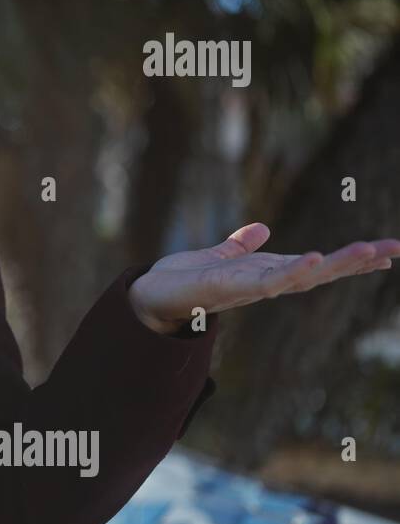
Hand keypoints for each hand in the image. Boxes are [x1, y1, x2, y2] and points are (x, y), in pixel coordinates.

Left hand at [127, 223, 399, 334]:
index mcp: (267, 273)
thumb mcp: (219, 257)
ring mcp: (251, 288)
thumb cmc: (182, 279)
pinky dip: (290, 271)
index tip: (387, 252)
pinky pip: (266, 282)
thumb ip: (239, 246)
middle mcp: (266, 283)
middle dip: (356, 262)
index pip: (317, 265)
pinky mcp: (229, 288)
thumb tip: (260, 229)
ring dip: (336, 265)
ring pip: (302, 277)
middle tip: (394, 249)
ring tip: (369, 251)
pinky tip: (311, 259)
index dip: (349, 260)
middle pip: (320, 272)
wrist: (148, 294)